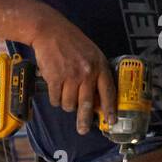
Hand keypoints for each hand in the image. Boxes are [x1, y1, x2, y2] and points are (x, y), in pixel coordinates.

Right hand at [30, 14, 116, 134]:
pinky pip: (56, 99)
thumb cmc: (72, 42)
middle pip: (87, 104)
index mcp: (99, 66)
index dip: (110, 109)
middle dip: (84, 120)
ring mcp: (71, 76)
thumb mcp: (92, 53)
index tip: (111, 121)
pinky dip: (55, 99)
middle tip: (83, 130)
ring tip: (65, 95)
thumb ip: (97, 73)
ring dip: (66, 105)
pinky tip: (55, 90)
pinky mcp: (55, 78)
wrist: (50, 31)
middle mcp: (87, 73)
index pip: (108, 92)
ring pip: (69, 104)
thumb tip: (98, 98)